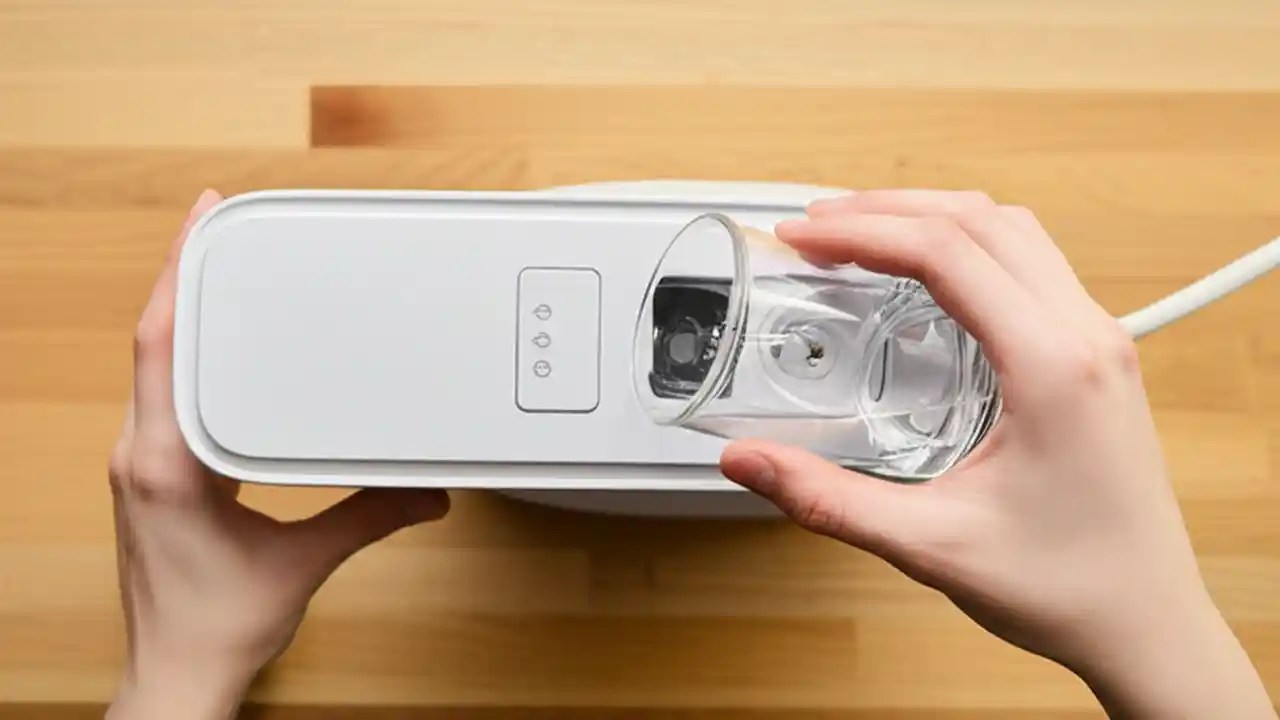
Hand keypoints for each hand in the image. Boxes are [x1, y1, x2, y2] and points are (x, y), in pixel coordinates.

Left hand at [106, 190, 449, 719]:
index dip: (179, 273)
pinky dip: (182, 352)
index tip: (203, 222)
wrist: (176, 675)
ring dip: (177, 309)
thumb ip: (369, 516)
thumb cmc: (216, 628)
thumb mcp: (303, 563)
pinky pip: (160, 394)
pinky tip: (211, 341)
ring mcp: (141, 464)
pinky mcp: (151, 477)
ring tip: (211, 263)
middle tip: (212, 219)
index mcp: (168, 464)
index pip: (163, 346)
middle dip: (179, 271)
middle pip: (152, 339)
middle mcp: (143, 453)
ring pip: (150, 364)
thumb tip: (427, 492)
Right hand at [720, 190, 1274, 717]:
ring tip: (862, 232)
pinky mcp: (1099, 358)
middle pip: (981, 220)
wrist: (1147, 623)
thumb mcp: (931, 546)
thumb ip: (828, 499)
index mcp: (1053, 367)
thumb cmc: (1066, 587)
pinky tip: (926, 278)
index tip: (803, 236)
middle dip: (889, 208)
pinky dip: (969, 247)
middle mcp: (1087, 337)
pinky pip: (1034, 265)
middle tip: (818, 224)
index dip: (863, 231)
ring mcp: (1102, 342)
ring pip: (1014, 231)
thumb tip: (748, 460)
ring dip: (933, 217)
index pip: (948, 253)